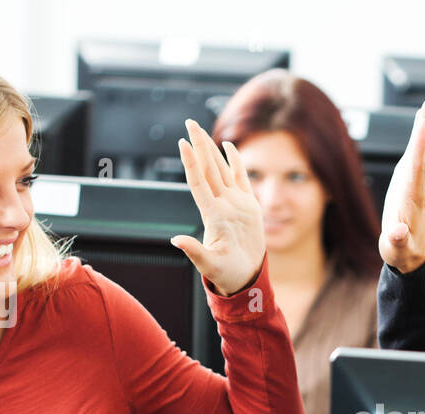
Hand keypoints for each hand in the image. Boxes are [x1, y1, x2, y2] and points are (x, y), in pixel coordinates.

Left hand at [170, 119, 265, 296]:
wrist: (245, 278)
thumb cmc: (227, 275)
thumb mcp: (210, 266)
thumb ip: (195, 252)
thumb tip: (176, 241)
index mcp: (213, 215)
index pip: (199, 183)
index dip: (191, 163)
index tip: (183, 143)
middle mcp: (221, 205)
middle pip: (208, 169)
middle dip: (199, 145)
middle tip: (189, 123)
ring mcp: (234, 204)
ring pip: (221, 170)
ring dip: (211, 149)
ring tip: (201, 129)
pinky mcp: (248, 206)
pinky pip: (241, 178)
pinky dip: (235, 162)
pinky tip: (228, 147)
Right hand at [379, 97, 424, 274]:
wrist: (413, 255)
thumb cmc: (403, 253)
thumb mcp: (398, 251)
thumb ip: (397, 241)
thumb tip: (397, 232)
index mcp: (413, 200)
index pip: (416, 170)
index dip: (419, 148)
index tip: (423, 126)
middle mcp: (416, 187)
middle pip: (420, 154)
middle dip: (424, 129)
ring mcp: (413, 183)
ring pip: (419, 150)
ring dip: (424, 126)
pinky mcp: (408, 182)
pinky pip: (415, 154)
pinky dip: (418, 136)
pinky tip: (422, 121)